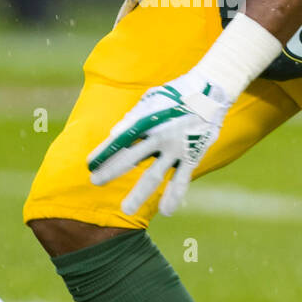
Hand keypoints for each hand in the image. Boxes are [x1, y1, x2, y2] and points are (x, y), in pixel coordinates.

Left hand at [88, 74, 231, 216]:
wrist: (211, 90)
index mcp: (147, 120)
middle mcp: (159, 136)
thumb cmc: (177, 94)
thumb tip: (115, 134)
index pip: (120, 139)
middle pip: (130, 158)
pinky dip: (174, 196)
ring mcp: (175, 148)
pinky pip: (181, 180)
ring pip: (154, 175)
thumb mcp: (153, 99)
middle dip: (111, 171)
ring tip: (125, 210)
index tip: (89, 164)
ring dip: (139, 194)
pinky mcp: (191, 156)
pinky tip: (165, 211)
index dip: (104, 152)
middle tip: (94, 182)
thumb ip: (134, 117)